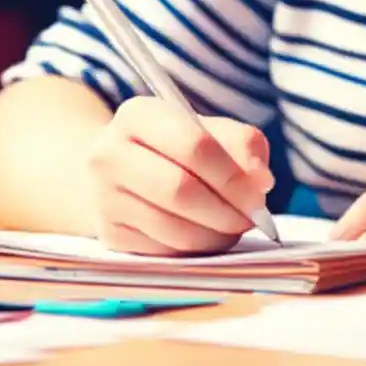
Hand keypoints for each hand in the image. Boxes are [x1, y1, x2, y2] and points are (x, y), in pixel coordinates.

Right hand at [88, 97, 274, 254]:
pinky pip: (165, 250)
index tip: (260, 193)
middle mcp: (110, 153)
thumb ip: (242, 145)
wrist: (120, 174)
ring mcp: (104, 196)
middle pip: (180, 190)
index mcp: (138, 115)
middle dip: (227, 210)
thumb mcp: (209, 130)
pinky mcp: (110, 233)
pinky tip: (207, 235)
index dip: (233, 174)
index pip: (193, 145)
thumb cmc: (174, 149)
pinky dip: (196, 249)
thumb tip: (260, 182)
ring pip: (174, 227)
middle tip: (252, 218)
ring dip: (216, 235)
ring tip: (233, 227)